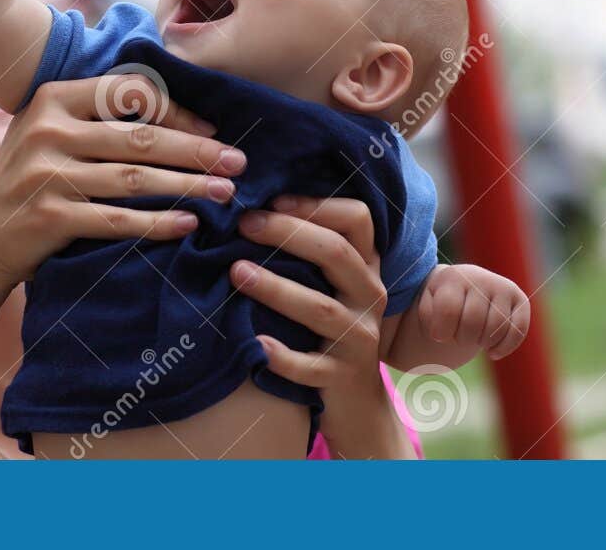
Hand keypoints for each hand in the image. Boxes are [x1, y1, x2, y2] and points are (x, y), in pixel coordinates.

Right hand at [0, 76, 245, 289]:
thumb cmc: (27, 184)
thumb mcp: (47, 134)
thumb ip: (93, 115)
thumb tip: (175, 110)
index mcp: (51, 99)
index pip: (128, 93)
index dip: (177, 111)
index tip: (213, 130)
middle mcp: (46, 131)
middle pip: (140, 137)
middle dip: (196, 151)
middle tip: (238, 162)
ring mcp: (46, 174)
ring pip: (136, 179)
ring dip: (188, 186)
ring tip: (225, 193)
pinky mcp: (49, 218)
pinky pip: (118, 220)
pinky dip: (158, 223)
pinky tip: (188, 223)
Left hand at [232, 196, 415, 457]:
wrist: (354, 404)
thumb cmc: (327, 330)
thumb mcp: (331, 286)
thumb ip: (308, 252)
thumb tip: (252, 207)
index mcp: (366, 267)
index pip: (357, 219)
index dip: (317, 204)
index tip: (272, 200)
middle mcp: (369, 296)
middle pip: (336, 253)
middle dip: (288, 233)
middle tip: (243, 224)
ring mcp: (358, 339)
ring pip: (320, 308)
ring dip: (276, 288)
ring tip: (236, 272)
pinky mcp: (342, 377)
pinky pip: (311, 367)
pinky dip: (284, 356)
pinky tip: (256, 344)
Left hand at [416, 263, 530, 359]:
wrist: (462, 289)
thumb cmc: (440, 304)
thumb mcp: (427, 307)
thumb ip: (427, 315)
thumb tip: (439, 334)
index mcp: (453, 277)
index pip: (449, 309)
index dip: (442, 331)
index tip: (439, 334)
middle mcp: (480, 277)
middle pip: (473, 322)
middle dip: (463, 338)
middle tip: (459, 336)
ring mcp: (502, 286)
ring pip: (496, 328)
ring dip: (483, 343)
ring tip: (474, 338)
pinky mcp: (520, 299)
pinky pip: (519, 330)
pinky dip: (505, 347)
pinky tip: (492, 352)